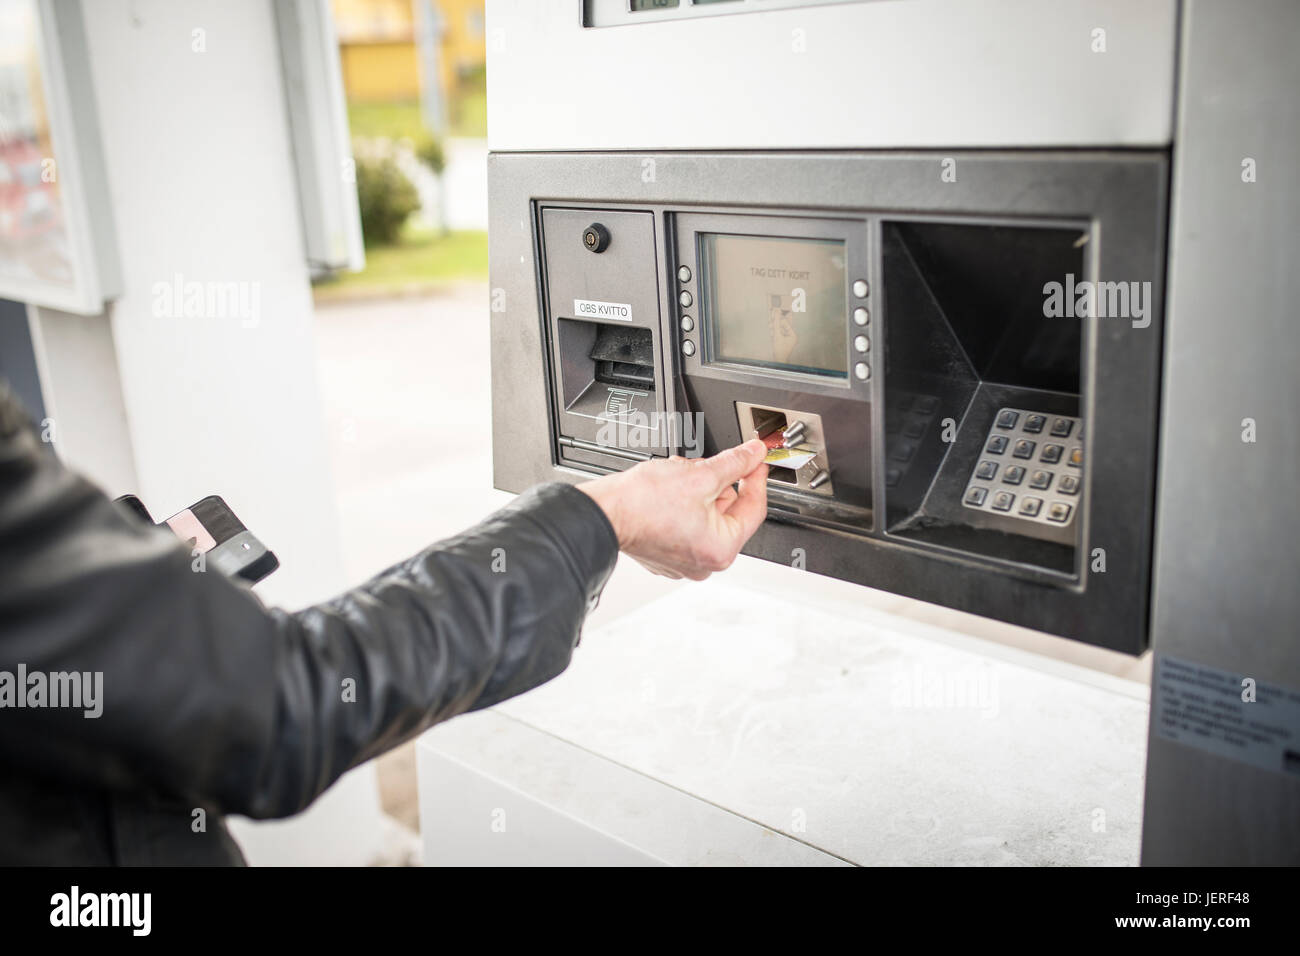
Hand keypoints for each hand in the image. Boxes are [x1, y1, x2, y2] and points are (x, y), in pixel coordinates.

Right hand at [578, 439, 768, 580]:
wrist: (604, 512)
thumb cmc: (643, 504)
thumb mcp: (699, 474)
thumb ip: (735, 463)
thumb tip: (754, 454)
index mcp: (720, 550)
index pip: (754, 508)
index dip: (756, 477)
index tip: (756, 460)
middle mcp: (704, 563)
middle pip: (727, 512)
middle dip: (717, 483)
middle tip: (703, 466)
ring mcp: (683, 561)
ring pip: (706, 515)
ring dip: (698, 491)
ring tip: (678, 477)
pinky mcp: (666, 554)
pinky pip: (687, 524)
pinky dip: (682, 505)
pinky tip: (668, 491)